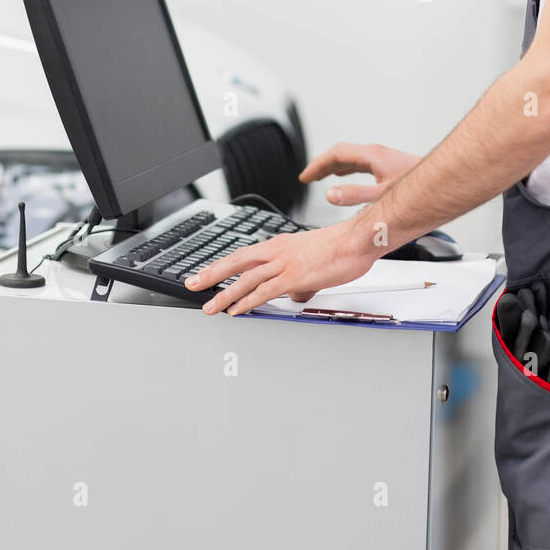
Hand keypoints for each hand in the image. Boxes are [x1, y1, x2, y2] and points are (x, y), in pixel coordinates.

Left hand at [184, 221, 376, 316]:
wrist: (358, 239)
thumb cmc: (341, 247)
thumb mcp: (312, 260)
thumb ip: (298, 278)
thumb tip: (293, 295)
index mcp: (280, 244)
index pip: (244, 255)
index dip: (223, 265)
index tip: (208, 273)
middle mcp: (277, 251)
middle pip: (236, 263)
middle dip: (211, 275)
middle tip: (192, 285)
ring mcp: (284, 263)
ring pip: (246, 279)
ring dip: (225, 294)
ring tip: (210, 307)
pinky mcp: (295, 276)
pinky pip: (265, 291)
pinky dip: (248, 301)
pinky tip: (237, 310)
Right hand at [299, 142, 420, 206]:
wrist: (443, 178)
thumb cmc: (419, 186)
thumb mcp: (382, 194)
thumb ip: (355, 196)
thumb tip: (330, 195)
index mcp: (371, 155)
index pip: (336, 154)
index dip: (317, 165)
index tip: (304, 176)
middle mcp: (375, 153)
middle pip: (341, 154)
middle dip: (321, 165)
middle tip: (307, 178)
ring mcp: (381, 158)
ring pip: (350, 158)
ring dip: (332, 166)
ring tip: (319, 177)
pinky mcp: (387, 164)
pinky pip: (358, 163)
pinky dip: (345, 168)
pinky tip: (344, 175)